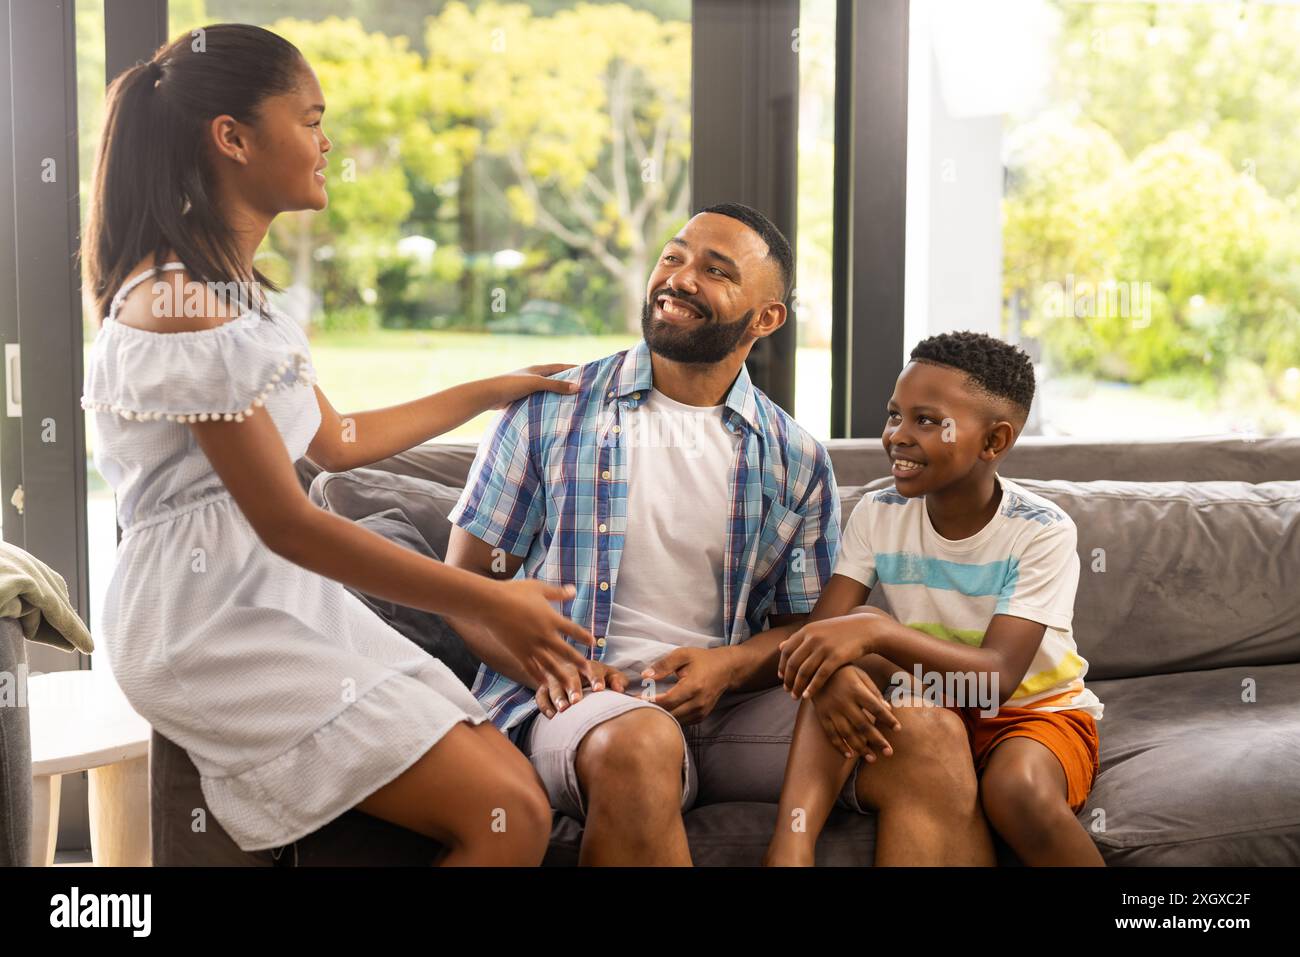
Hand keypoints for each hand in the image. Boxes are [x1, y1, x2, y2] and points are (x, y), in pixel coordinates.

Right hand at [480, 579, 598, 703]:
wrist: (489, 604)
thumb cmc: (513, 592)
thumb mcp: (538, 588)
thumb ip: (557, 593)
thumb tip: (574, 591)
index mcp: (551, 618)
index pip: (573, 630)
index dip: (584, 637)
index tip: (593, 643)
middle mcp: (544, 635)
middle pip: (566, 652)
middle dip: (579, 662)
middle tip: (590, 672)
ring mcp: (531, 646)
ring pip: (550, 665)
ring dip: (562, 677)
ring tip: (571, 688)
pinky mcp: (517, 652)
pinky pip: (530, 668)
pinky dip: (538, 677)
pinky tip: (544, 684)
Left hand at [490, 363, 579, 408]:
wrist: (490, 395)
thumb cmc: (512, 385)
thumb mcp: (536, 383)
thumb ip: (556, 385)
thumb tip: (578, 387)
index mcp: (538, 369)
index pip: (561, 367)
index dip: (574, 369)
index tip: (588, 372)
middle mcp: (534, 377)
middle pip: (556, 379)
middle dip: (568, 383)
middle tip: (584, 389)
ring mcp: (529, 388)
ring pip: (548, 391)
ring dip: (558, 395)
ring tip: (573, 402)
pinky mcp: (524, 398)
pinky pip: (541, 400)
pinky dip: (549, 403)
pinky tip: (556, 411)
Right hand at [534, 659, 628, 718]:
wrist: (572, 672)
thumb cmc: (597, 678)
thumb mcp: (610, 676)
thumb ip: (618, 681)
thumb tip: (619, 689)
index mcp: (588, 665)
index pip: (592, 668)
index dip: (596, 678)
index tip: (599, 689)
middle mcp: (569, 668)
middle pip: (570, 675)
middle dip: (573, 687)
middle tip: (577, 700)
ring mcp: (555, 677)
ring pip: (553, 684)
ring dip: (557, 696)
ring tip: (562, 709)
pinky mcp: (543, 687)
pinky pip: (540, 695)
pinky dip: (544, 705)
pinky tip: (551, 715)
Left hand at [641, 647, 737, 724]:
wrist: (726, 669)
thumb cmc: (703, 660)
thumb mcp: (683, 654)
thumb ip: (663, 665)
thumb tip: (645, 675)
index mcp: (693, 686)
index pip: (667, 701)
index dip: (649, 702)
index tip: (634, 699)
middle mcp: (698, 703)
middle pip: (670, 715)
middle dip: (651, 712)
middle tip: (634, 706)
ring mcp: (701, 712)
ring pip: (675, 722)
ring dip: (660, 717)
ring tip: (644, 710)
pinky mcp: (701, 717)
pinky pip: (682, 723)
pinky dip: (669, 720)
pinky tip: (659, 712)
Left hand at [778, 612, 880, 698]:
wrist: (865, 629)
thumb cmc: (840, 632)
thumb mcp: (818, 630)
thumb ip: (799, 639)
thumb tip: (780, 646)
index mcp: (806, 631)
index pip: (787, 651)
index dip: (782, 666)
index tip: (781, 678)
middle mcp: (812, 638)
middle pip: (793, 663)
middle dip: (788, 679)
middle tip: (787, 691)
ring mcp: (824, 647)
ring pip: (804, 672)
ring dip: (797, 686)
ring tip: (795, 696)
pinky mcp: (836, 657)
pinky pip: (819, 676)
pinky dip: (811, 688)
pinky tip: (807, 696)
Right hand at [810, 665, 900, 761]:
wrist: (815, 669)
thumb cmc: (844, 672)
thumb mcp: (861, 676)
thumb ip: (874, 692)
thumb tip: (889, 709)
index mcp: (856, 690)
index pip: (876, 708)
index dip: (888, 719)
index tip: (898, 729)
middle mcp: (844, 702)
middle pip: (863, 725)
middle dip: (877, 740)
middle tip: (889, 753)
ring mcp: (831, 710)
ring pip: (847, 733)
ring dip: (860, 748)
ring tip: (872, 759)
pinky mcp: (822, 715)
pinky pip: (830, 734)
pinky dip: (839, 746)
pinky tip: (849, 755)